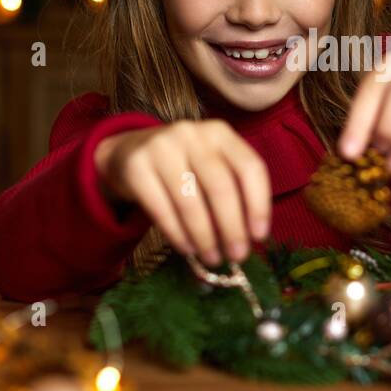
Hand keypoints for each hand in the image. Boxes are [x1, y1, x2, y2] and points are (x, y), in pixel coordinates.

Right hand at [94, 119, 271, 266]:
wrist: (131, 152)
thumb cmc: (184, 166)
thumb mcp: (211, 165)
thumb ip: (233, 191)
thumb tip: (249, 237)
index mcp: (220, 132)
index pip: (250, 167)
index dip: (258, 204)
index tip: (259, 236)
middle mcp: (192, 134)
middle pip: (221, 187)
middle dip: (232, 228)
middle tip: (237, 255)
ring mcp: (161, 147)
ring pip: (190, 202)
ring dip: (205, 237)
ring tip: (213, 258)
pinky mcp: (136, 167)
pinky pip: (162, 209)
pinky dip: (178, 234)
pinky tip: (188, 249)